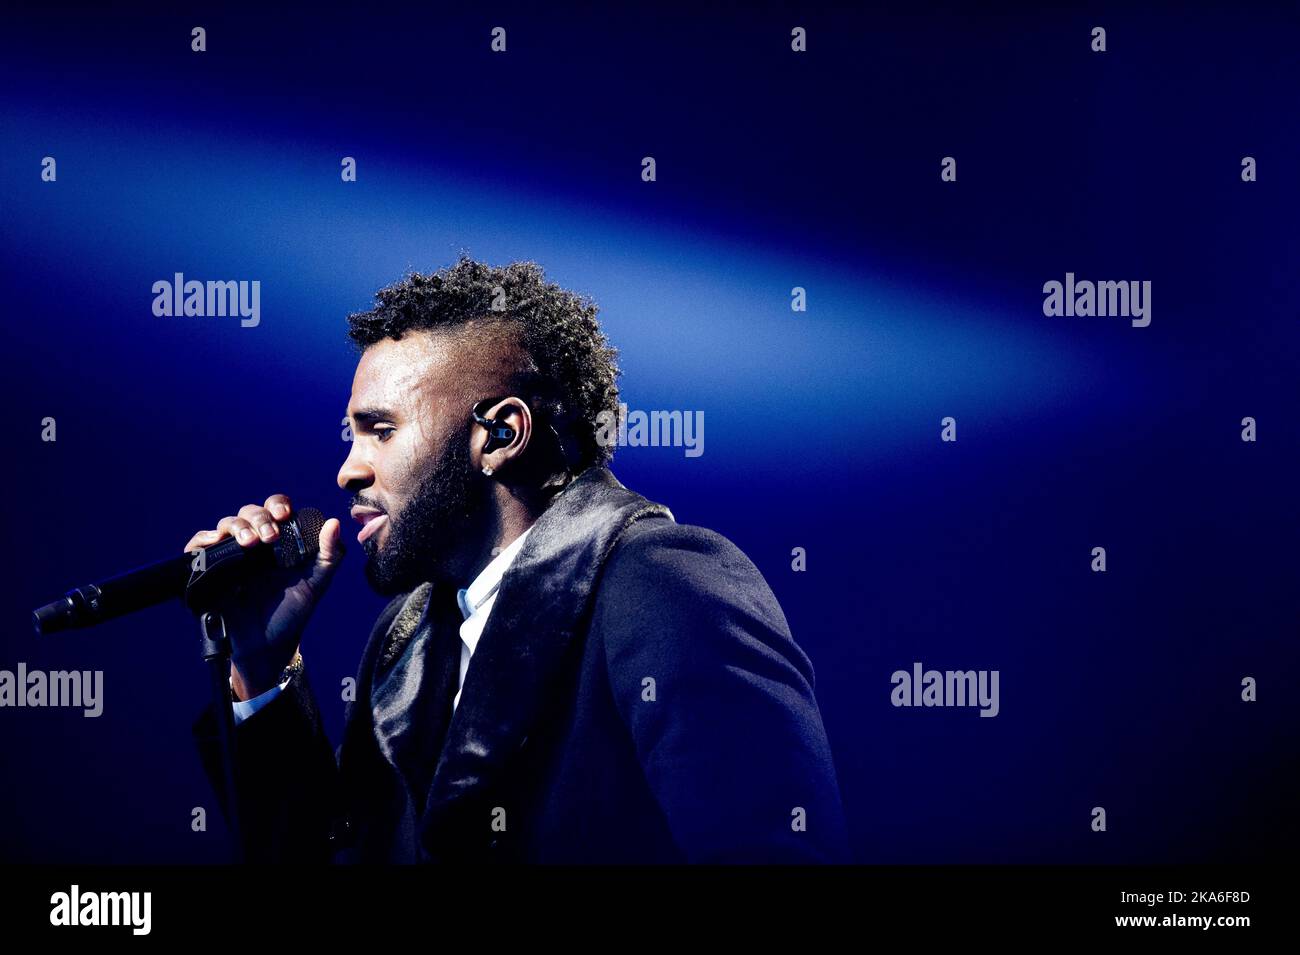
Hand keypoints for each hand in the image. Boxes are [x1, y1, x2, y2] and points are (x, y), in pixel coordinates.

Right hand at [183, 494, 344, 698]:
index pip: (274, 509)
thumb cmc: (292, 612)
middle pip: (249, 513)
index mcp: (279, 542)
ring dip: (236, 527)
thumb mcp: (316, 584)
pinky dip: (201, 539)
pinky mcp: (209, 571)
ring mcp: (231, 556)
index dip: (277, 504)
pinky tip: (213, 542)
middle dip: (259, 518)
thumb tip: (334, 522)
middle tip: (270, 537)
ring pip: (226, 525)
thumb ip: (329, 555)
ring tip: (249, 543)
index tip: (284, 515)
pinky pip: (198, 547)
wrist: (267, 645)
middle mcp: (254, 544)